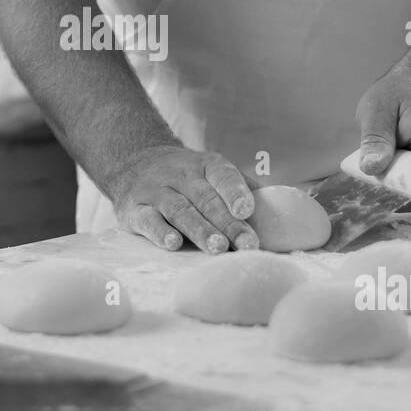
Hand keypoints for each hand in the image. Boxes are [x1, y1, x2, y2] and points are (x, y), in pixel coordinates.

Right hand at [108, 146, 256, 253]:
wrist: (132, 162)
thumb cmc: (186, 177)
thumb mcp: (211, 172)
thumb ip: (242, 188)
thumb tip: (279, 210)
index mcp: (205, 165)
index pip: (223, 175)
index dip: (235, 191)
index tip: (247, 209)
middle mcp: (180, 175)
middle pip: (206, 199)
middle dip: (228, 223)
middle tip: (247, 244)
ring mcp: (155, 191)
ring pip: (179, 210)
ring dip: (200, 230)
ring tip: (218, 248)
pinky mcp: (133, 209)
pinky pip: (148, 220)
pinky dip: (160, 233)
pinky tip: (174, 244)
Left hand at [355, 65, 410, 204]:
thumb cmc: (397, 93)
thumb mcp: (378, 108)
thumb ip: (376, 137)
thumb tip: (371, 168)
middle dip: (409, 200)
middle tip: (380, 201)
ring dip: (399, 197)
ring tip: (374, 196)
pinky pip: (410, 186)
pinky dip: (394, 190)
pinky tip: (375, 190)